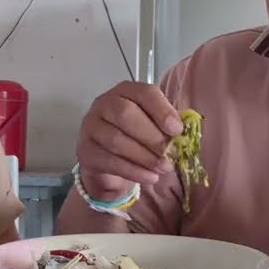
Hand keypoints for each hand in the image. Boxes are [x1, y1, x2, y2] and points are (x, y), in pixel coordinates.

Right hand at [76, 81, 182, 200]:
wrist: (109, 165)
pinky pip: (109, 161)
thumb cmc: (136, 138)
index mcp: (125, 91)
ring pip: (116, 140)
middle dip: (151, 136)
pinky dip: (133, 171)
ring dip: (144, 157)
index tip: (177, 130)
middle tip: (169, 153)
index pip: (143, 92)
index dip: (161, 110)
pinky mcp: (85, 151)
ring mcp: (90, 127)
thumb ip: (166, 125)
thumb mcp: (153, 126)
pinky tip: (150, 177)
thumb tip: (183, 134)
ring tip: (164, 168)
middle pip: (125, 114)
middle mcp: (103, 104)